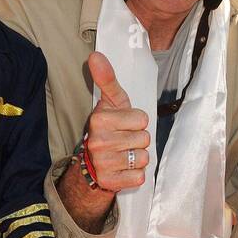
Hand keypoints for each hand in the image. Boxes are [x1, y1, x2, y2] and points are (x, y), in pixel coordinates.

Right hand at [84, 52, 150, 193]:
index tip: (124, 125)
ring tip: (123, 154)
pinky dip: (135, 174)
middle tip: (124, 141)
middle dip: (138, 140)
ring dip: (137, 157)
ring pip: (143, 158)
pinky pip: (139, 177)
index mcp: (100, 121)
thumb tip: (96, 55)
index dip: (137, 122)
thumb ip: (107, 79)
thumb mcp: (110, 102)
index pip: (142, 119)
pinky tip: (123, 169)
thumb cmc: (108, 128)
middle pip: (144, 139)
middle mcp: (99, 143)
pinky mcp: (110, 182)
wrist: (93, 163)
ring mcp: (103, 164)